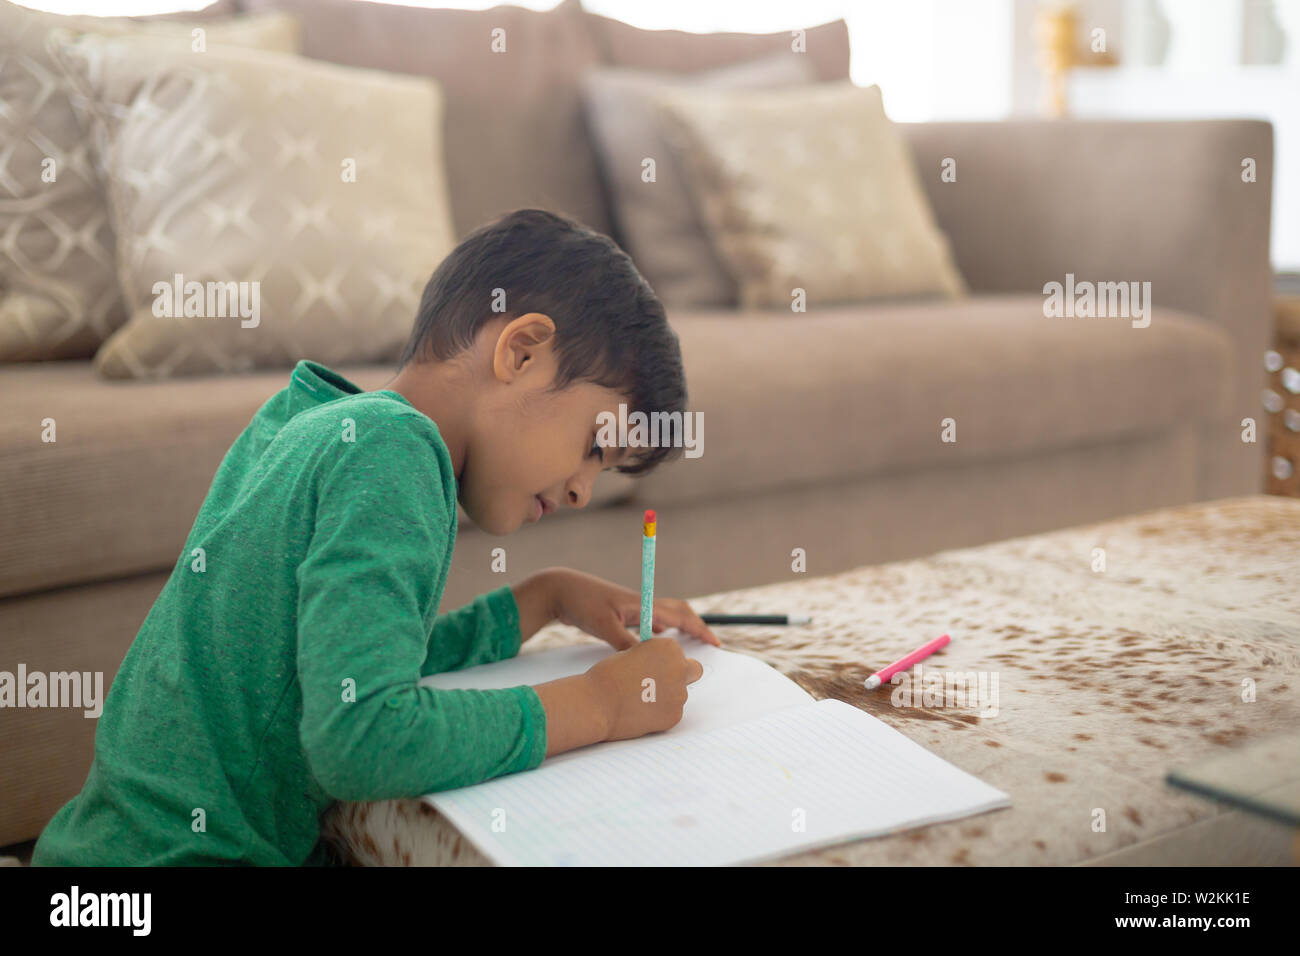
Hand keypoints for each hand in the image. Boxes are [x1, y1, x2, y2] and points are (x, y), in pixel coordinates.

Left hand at [538, 567, 720, 649]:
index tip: (714, 643)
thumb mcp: (602, 625)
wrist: (559, 589)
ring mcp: (632, 608)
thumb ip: (624, 642)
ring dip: (679, 627)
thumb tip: (645, 659)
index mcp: (641, 604)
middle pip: (678, 611)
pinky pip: (649, 621)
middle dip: (695, 626)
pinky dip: (659, 631)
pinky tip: (657, 640)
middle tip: (710, 643)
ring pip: (664, 616)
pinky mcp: (621, 614)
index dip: (698, 629)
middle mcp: (641, 604)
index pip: (679, 616)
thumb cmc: (581, 603)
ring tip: (690, 643)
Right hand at [584, 637, 703, 740]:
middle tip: (663, 683)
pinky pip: (672, 713)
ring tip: (637, 700)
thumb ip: (653, 659)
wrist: (597, 702)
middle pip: (693, 671)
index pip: (679, 653)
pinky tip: (639, 712)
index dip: (666, 661)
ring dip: (665, 697)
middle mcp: (680, 669)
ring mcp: (680, 694)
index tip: (654, 667)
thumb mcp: (633, 654)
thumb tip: (662, 668)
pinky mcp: (675, 716)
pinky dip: (659, 714)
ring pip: (679, 695)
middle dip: (682, 676)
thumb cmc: (608, 676)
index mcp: (669, 648)